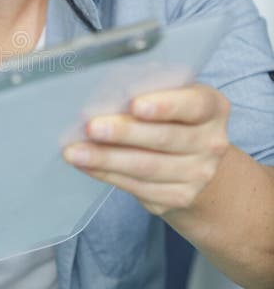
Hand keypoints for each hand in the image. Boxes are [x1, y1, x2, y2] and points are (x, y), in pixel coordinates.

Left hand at [63, 83, 230, 216]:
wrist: (199, 165)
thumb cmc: (176, 120)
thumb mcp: (175, 97)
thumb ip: (151, 91)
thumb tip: (104, 92)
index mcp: (213, 108)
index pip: (193, 105)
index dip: (165, 105)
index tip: (135, 104)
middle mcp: (211, 143)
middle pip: (164, 138)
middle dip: (124, 132)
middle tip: (91, 126)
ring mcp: (197, 174)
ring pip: (146, 166)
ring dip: (106, 158)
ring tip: (76, 151)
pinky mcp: (177, 197)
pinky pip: (137, 186)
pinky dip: (107, 174)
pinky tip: (86, 165)